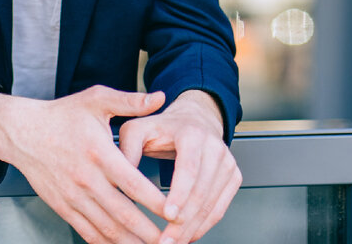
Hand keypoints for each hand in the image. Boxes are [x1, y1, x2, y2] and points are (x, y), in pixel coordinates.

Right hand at [0, 86, 169, 243]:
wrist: (23, 132)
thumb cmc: (63, 115)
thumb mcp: (97, 99)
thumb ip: (131, 101)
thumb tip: (161, 97)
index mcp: (99, 153)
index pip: (132, 183)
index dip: (155, 200)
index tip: (174, 212)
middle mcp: (86, 179)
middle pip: (122, 212)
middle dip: (148, 230)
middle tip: (170, 239)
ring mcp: (73, 196)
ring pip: (106, 227)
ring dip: (129, 241)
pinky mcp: (63, 206)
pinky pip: (87, 231)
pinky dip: (106, 242)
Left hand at [118, 90, 240, 243]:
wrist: (195, 120)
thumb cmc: (164, 128)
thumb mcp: (138, 129)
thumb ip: (126, 150)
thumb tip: (119, 178)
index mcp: (192, 134)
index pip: (189, 167)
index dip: (180, 193)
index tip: (168, 215)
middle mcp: (214, 147)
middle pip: (201, 191)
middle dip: (183, 221)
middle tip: (165, 241)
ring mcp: (227, 163)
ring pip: (212, 204)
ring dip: (192, 228)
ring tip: (173, 243)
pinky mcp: (233, 176)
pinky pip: (220, 208)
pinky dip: (204, 225)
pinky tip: (188, 236)